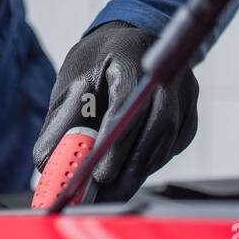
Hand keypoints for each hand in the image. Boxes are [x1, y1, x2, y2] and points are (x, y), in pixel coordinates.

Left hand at [33, 21, 198, 200]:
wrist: (126, 42)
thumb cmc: (97, 61)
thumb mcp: (71, 82)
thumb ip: (60, 123)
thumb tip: (48, 164)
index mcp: (131, 58)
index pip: (128, 105)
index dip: (115, 145)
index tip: (99, 175)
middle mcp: (166, 73)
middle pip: (155, 128)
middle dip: (128, 169)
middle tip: (103, 195)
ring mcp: (184, 91)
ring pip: (166, 142)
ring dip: (138, 170)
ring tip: (109, 188)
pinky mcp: (190, 109)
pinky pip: (174, 145)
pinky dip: (152, 161)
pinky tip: (131, 165)